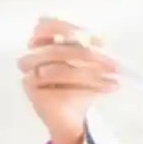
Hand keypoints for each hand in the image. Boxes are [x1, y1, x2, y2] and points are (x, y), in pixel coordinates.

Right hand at [17, 17, 118, 143]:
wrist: (71, 117)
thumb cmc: (78, 85)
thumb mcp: (86, 63)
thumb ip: (88, 49)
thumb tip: (98, 42)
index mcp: (41, 44)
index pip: (44, 26)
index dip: (65, 28)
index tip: (88, 36)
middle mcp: (32, 58)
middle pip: (56, 51)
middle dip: (87, 55)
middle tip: (112, 63)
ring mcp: (30, 77)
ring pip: (58, 71)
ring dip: (90, 74)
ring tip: (112, 79)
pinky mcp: (35, 96)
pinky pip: (63, 91)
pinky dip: (88, 90)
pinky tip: (106, 89)